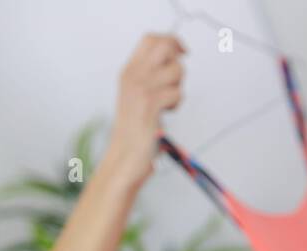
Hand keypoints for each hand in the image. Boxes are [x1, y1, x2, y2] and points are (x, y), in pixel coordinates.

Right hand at [105, 34, 186, 187]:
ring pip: (176, 70)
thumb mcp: (138, 96)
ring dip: (179, 87)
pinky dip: (176, 103)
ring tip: (167, 103)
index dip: (171, 41)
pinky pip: (176, 93)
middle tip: (176, 78)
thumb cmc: (134, 131)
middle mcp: (133, 76)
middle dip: (177, 59)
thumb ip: (151, 77)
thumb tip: (174, 60)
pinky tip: (165, 113)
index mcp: (129, 71)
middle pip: (164, 46)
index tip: (182, 52)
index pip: (151, 39)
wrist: (124, 156)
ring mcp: (140, 89)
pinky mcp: (149, 104)